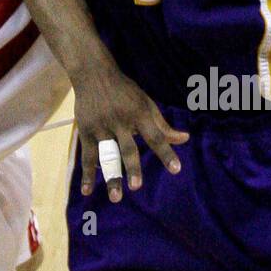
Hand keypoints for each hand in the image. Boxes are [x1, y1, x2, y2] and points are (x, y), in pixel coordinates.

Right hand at [73, 67, 188, 202]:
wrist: (93, 73)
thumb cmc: (125, 91)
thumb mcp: (146, 103)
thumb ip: (163, 125)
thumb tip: (185, 139)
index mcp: (139, 114)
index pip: (156, 136)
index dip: (166, 153)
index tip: (176, 169)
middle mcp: (120, 121)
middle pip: (128, 148)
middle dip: (132, 168)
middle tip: (136, 187)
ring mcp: (101, 127)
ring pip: (106, 155)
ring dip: (110, 176)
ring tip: (116, 197)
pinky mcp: (85, 131)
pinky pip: (87, 156)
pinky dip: (87, 174)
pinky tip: (87, 191)